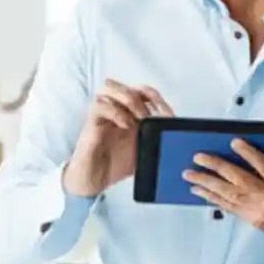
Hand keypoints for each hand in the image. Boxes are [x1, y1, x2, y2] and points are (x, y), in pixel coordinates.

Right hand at [63, 79, 172, 197]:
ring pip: (109, 87)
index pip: (142, 92)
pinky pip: (100, 105)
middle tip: (151, 114)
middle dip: (143, 95)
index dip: (157, 98)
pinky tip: (125, 125)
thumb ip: (155, 137)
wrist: (94, 179)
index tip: (167, 114)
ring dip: (129, 99)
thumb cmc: (116, 164)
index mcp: (129, 113)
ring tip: (139, 118)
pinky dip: (116, 112)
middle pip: (127, 84)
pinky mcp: (91, 122)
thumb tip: (172, 128)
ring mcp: (102, 114)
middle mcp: (114, 109)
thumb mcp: (144, 149)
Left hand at [185, 142, 263, 262]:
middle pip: (238, 179)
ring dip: (206, 183)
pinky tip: (199, 191)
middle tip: (198, 156)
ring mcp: (259, 211)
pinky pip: (229, 207)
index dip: (248, 154)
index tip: (233, 142)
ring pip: (228, 194)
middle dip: (216, 166)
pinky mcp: (254, 220)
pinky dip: (213, 198)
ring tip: (188, 175)